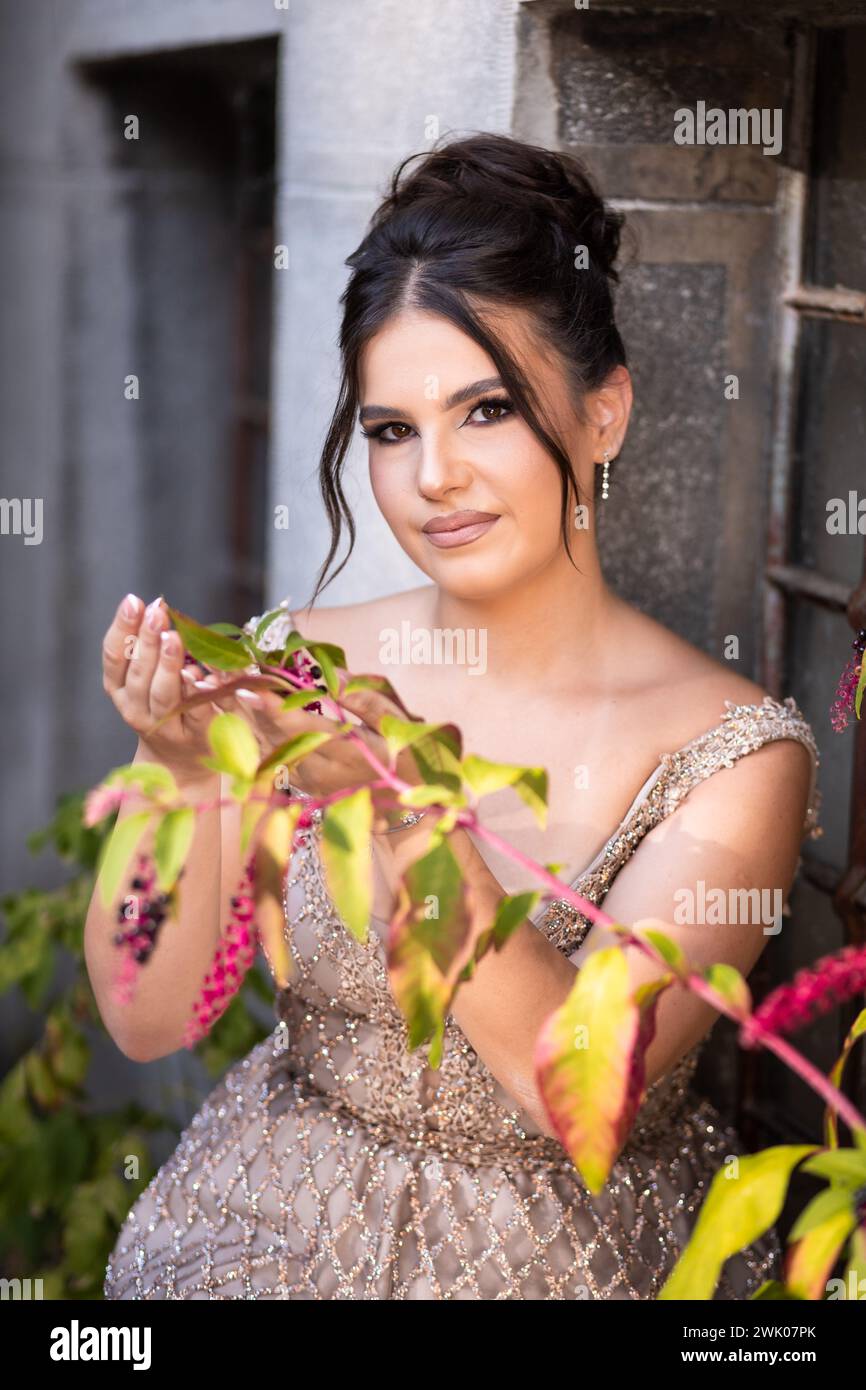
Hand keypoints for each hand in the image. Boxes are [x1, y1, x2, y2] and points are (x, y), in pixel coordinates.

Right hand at [101, 592, 239, 782]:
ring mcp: (164, 726)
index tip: (133, 601)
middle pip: (138, 674)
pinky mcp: (195, 736)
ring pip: (163, 695)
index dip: (122, 629)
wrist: (180, 761)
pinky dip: (199, 692)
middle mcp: (135, 710)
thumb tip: (154, 605)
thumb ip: (147, 646)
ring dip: (167, 665)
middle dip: (147, 641)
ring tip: (175, 637)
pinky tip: (202, 672)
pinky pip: (198, 712)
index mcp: (119, 690)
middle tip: (157, 613)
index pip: (114, 657)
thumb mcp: (146, 677)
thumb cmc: (163, 704)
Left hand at [226, 678, 424, 826]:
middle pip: (272, 733)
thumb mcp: (397, 723)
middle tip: (218, 671)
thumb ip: (364, 700)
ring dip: (242, 714)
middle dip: (244, 701)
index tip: (244, 685)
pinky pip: (274, 753)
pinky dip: (256, 729)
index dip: (269, 705)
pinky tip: (238, 706)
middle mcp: (320, 770)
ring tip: (217, 683)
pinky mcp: (305, 784)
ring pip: (268, 744)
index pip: (298, 726)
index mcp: (346, 751)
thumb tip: (334, 675)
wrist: (415, 806)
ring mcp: (310, 780)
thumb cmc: (411, 756)